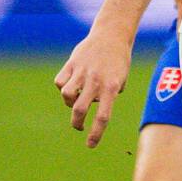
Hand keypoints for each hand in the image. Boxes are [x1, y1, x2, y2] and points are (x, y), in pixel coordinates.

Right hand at [54, 28, 130, 147]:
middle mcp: (96, 81)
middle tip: (79, 126)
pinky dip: (62, 87)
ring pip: (66, 95)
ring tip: (75, 100)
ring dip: (68, 103)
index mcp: (112, 88)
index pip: (103, 117)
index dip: (95, 133)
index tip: (90, 145)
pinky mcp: (71, 63)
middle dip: (77, 123)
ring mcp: (82, 72)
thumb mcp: (121, 80)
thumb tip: (93, 108)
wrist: (111, 35)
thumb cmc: (118, 61)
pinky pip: (60, 82)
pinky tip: (70, 85)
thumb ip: (109, 96)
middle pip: (80, 110)